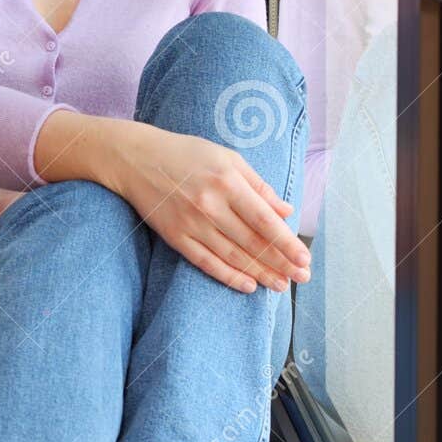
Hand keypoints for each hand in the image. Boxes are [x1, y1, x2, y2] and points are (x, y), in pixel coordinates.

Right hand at [108, 121, 310, 292]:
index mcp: (228, 182)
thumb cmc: (188, 155)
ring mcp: (192, 224)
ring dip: (259, 274)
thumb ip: (258, 185)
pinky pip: (206, 262)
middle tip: (301, 279)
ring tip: (280, 285)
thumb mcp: (228, 159)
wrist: (137, 159)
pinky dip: (228, 277)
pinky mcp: (175, 237)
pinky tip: (248, 286)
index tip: (304, 259)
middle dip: (280, 263)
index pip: (264, 220)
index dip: (286, 243)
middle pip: (252, 242)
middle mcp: (210, 205)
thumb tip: (286, 212)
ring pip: (232, 256)